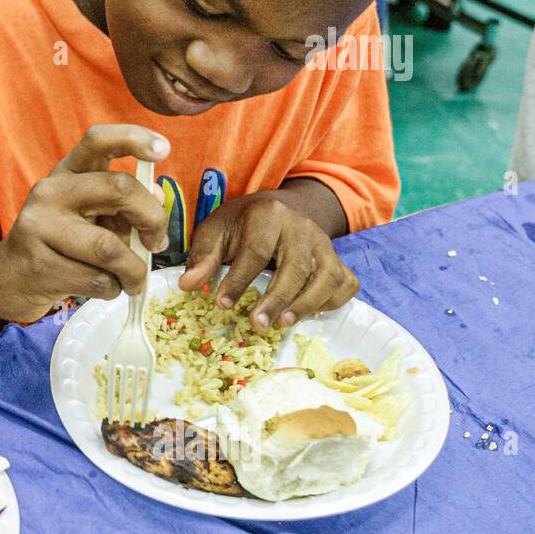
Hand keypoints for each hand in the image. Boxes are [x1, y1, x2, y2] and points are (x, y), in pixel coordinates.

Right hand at [0, 125, 169, 322]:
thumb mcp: (88, 215)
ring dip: (134, 270)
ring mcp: (40, 227)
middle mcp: (50, 192)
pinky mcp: (39, 264)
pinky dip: (113, 289)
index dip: (134, 139)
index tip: (163, 150)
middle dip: (152, 219)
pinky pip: (97, 280)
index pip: (98, 141)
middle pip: (118, 189)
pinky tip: (104, 287)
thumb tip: (159, 199)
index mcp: (67, 173)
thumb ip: (123, 205)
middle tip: (157, 243)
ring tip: (133, 279)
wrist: (6, 279)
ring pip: (110, 248)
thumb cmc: (59, 244)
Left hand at [178, 194, 358, 328]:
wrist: (275, 209)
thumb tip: (188, 285)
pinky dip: (333, 301)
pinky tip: (309, 314)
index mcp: (269, 214)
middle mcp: (302, 227)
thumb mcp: (216, 231)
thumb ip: (203, 257)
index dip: (239, 279)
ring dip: (307, 303)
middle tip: (257, 324)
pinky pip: (346, 283)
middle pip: (297, 265)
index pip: (257, 249)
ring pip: (327, 275)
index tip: (222, 304)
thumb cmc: (241, 225)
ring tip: (283, 324)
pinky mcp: (337, 259)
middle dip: (277, 298)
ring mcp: (324, 244)